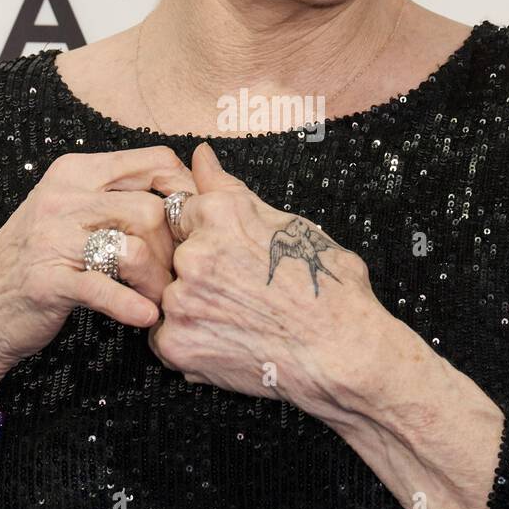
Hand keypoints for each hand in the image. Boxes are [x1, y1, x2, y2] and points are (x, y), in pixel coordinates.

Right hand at [0, 146, 196, 384]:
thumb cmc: (39, 256)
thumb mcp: (72, 207)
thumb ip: (118, 192)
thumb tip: (184, 184)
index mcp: (78, 171)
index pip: (153, 161)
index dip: (185, 190)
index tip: (192, 221)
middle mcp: (65, 197)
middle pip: (151, 208)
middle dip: (173, 247)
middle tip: (175, 272)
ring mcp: (53, 238)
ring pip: (135, 248)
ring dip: (158, 281)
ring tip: (160, 298)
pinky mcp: (48, 280)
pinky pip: (106, 289)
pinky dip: (133, 306)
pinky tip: (145, 317)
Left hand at [148, 141, 391, 422]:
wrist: (343, 353)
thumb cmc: (326, 288)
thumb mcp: (286, 224)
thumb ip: (228, 189)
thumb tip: (200, 155)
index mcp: (218, 215)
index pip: (182, 212)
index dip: (207, 235)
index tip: (231, 256)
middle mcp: (192, 253)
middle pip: (173, 253)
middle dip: (199, 270)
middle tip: (242, 292)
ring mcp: (180, 300)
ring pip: (169, 295)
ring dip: (193, 305)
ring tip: (239, 319)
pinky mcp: (175, 343)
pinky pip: (165, 336)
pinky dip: (190, 339)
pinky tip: (228, 341)